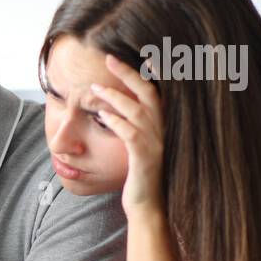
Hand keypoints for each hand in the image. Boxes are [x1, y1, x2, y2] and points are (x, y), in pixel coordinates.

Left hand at [92, 55, 165, 220]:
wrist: (149, 206)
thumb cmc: (141, 175)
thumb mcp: (140, 146)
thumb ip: (134, 126)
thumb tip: (113, 108)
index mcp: (164, 125)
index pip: (159, 91)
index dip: (151, 71)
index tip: (140, 53)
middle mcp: (164, 130)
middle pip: (149, 92)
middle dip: (129, 73)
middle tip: (109, 59)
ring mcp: (157, 143)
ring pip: (137, 110)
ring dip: (114, 96)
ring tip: (95, 88)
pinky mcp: (145, 158)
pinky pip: (130, 134)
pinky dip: (116, 121)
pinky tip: (101, 115)